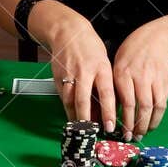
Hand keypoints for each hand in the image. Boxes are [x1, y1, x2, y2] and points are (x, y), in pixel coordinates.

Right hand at [47, 15, 115, 131]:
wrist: (68, 32)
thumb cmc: (91, 49)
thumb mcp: (104, 63)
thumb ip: (105, 85)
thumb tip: (106, 110)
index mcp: (101, 68)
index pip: (106, 93)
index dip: (108, 112)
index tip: (110, 127)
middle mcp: (84, 72)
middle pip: (83, 100)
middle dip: (86, 119)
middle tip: (90, 133)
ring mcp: (68, 74)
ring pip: (70, 101)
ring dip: (75, 117)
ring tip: (81, 128)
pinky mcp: (57, 77)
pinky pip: (63, 97)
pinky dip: (68, 108)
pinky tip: (72, 115)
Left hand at [111, 21, 167, 138]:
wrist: (156, 40)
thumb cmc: (130, 55)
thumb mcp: (116, 66)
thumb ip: (114, 87)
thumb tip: (109, 112)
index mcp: (124, 73)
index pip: (127, 101)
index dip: (125, 120)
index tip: (120, 131)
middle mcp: (141, 76)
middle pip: (142, 106)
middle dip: (137, 125)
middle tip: (132, 137)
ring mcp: (156, 79)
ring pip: (155, 106)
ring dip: (149, 124)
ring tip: (142, 134)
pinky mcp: (166, 82)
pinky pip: (163, 103)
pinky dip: (158, 116)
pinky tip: (152, 123)